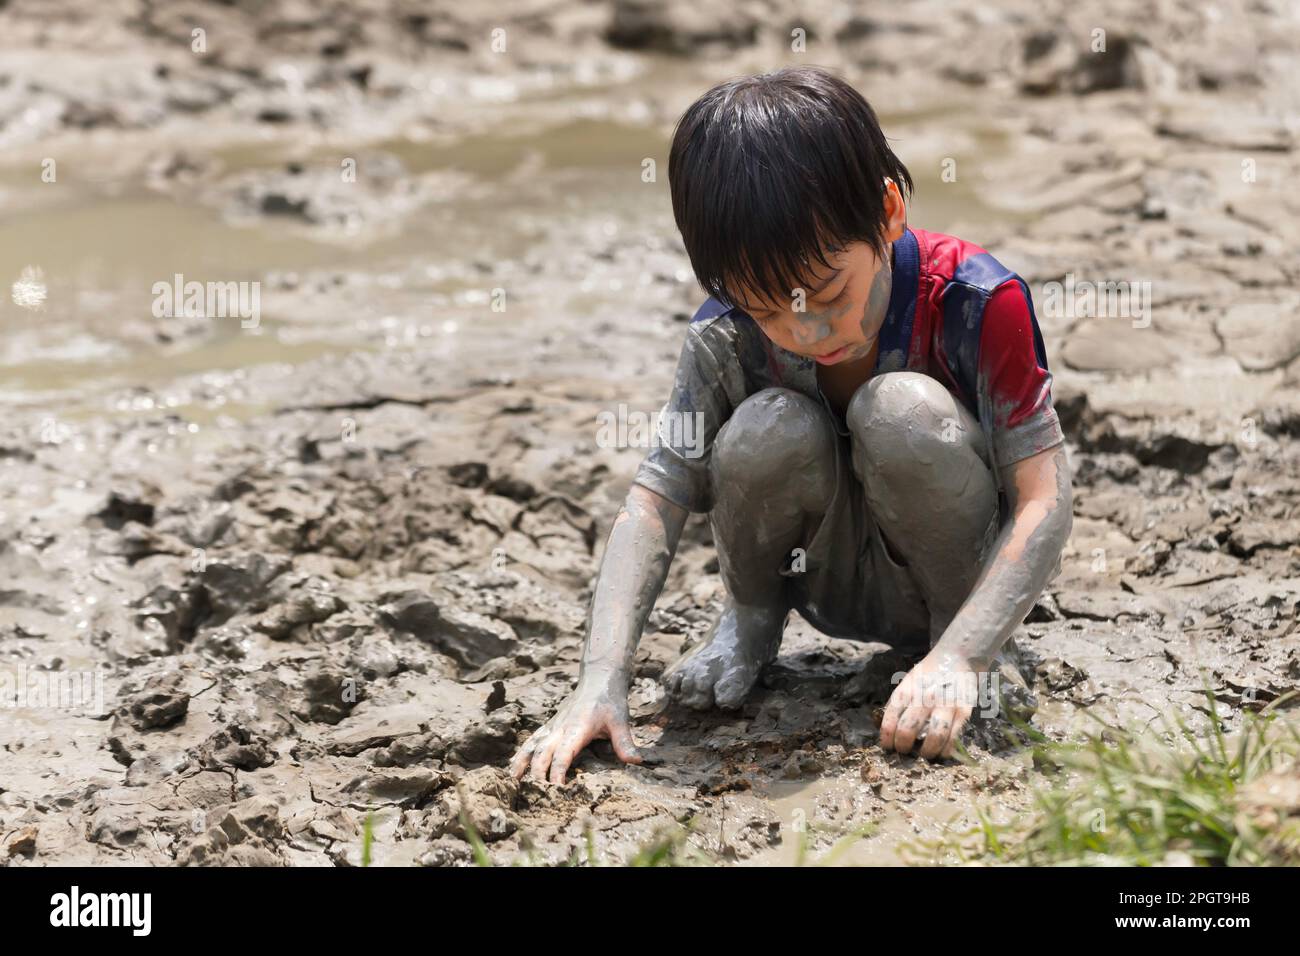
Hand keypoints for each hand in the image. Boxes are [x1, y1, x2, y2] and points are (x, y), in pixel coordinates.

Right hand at [509, 673, 647, 783]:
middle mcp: (560, 728)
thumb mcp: (620, 720)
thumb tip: (635, 762)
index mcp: (576, 729)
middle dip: (536, 774)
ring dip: (521, 763)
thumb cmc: (610, 700)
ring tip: (512, 782)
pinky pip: (532, 740)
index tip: (554, 790)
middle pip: (542, 753)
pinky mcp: (550, 725)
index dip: (557, 773)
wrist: (598, 678)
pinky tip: (513, 767)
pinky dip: (521, 753)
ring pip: (532, 746)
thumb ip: (625, 742)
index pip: (562, 755)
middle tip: (532, 795)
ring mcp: (553, 726)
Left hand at [879, 651, 978, 759]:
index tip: (887, 746)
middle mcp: (925, 697)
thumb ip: (899, 702)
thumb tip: (887, 729)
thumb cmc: (928, 674)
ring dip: (926, 751)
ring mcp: (946, 704)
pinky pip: (953, 737)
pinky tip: (941, 753)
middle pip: (908, 729)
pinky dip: (946, 750)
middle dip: (903, 746)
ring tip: (923, 755)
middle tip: (903, 751)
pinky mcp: (963, 711)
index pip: (890, 718)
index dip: (886, 737)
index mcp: (907, 690)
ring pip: (934, 736)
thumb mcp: (908, 681)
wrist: (957, 657)